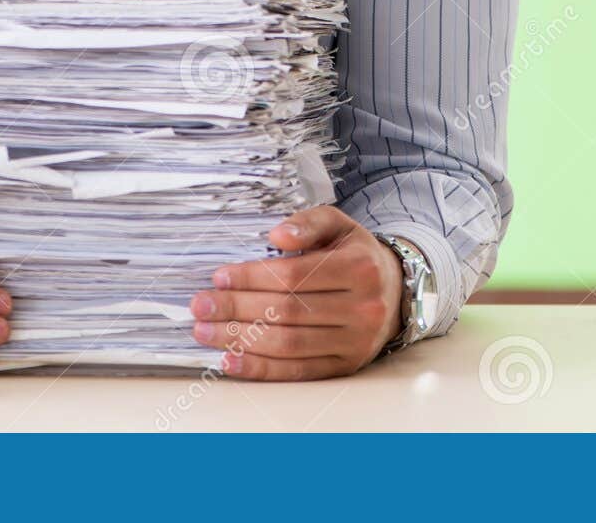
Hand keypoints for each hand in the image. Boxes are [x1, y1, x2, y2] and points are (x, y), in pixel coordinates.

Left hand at [189, 205, 404, 379]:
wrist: (395, 291)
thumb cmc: (354, 254)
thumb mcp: (338, 225)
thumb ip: (308, 223)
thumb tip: (275, 236)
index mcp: (359, 267)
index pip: (294, 276)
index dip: (252, 277)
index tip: (219, 277)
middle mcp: (362, 308)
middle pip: (287, 311)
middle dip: (236, 309)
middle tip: (200, 305)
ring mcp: (355, 342)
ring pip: (288, 344)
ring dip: (239, 340)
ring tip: (205, 331)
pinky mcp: (345, 367)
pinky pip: (297, 371)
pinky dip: (260, 368)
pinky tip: (230, 360)